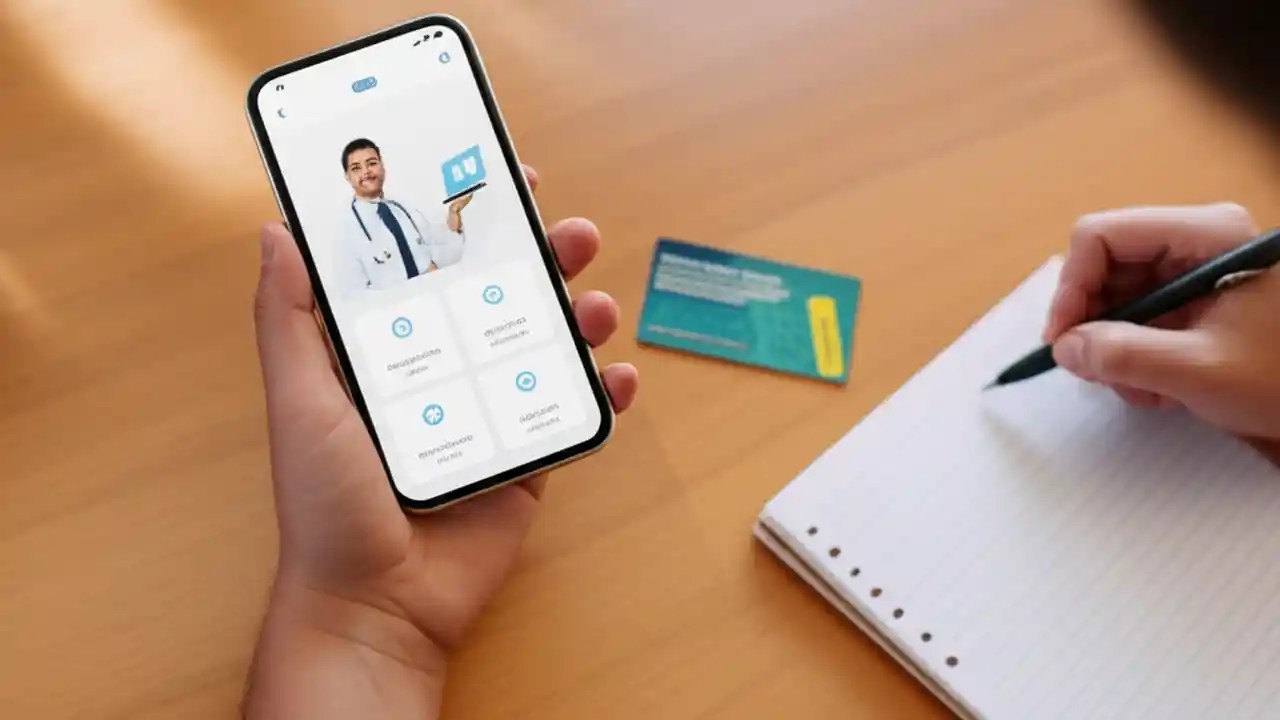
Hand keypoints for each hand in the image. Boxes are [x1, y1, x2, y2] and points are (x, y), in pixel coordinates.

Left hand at [245, 166, 638, 718]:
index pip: (434, 267)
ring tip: (599, 305)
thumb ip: (288, 319)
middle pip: (503, 296)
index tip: (502, 182)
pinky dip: (606, 394)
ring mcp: (491, 414)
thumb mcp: (300, 398)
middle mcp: (445, 372)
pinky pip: (574, 414)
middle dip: (543, 258)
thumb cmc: (326, 504)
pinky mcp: (526, 460)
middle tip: (572, 234)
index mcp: (390, 351)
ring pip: (548, 345)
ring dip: (583, 315)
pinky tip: (618, 377)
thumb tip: (275, 230)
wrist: (377, 604)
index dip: (468, 222)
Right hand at [1044, 203, 1279, 451]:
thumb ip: (1124, 356)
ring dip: (1115, 347)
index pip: (1102, 236)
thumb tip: (1065, 348)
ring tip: (1145, 389)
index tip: (1062, 338)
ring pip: (1117, 296)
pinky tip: (1162, 387)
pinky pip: (1139, 316)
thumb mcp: (1199, 371)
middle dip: (1095, 323)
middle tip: (1095, 372)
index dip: (1071, 286)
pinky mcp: (1196, 298)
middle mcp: (1197, 240)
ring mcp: (1196, 268)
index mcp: (1206, 234)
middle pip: (1106, 267)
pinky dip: (1135, 354)